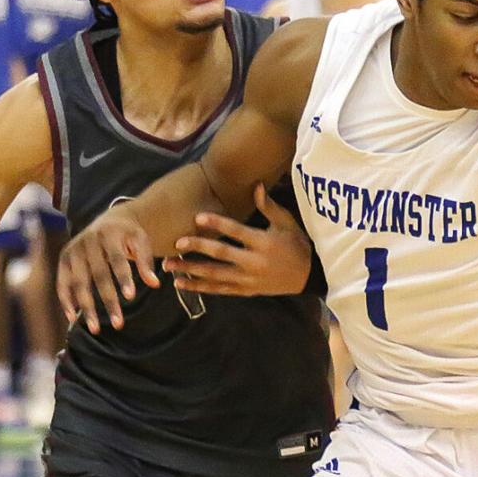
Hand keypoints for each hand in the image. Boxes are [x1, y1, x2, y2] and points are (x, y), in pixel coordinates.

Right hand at [56, 203, 160, 333]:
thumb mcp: (140, 241)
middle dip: (108, 300)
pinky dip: (66, 301)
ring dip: (86, 307)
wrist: (107, 221)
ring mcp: (73, 251)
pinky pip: (62, 283)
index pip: (116, 259)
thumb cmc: (128, 235)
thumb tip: (155, 284)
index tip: (131, 297)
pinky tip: (73, 318)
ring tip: (95, 329)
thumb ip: (146, 261)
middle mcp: (88, 242)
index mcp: (109, 234)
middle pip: (98, 275)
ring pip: (78, 283)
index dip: (123, 278)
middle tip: (118, 324)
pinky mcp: (64, 260)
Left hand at [163, 183, 311, 296]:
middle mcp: (254, 262)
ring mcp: (248, 280)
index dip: (217, 223)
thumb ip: (269, 207)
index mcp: (264, 242)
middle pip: (221, 254)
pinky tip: (182, 284)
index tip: (197, 217)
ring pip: (215, 275)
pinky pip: (219, 290)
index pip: (237, 231)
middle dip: (198, 248)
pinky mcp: (245, 291)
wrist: (308, 276)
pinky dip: (200, 287)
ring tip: (169, 265)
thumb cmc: (296, 244)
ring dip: (191, 270)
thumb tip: (256, 185)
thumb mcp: (287, 223)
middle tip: (177, 243)